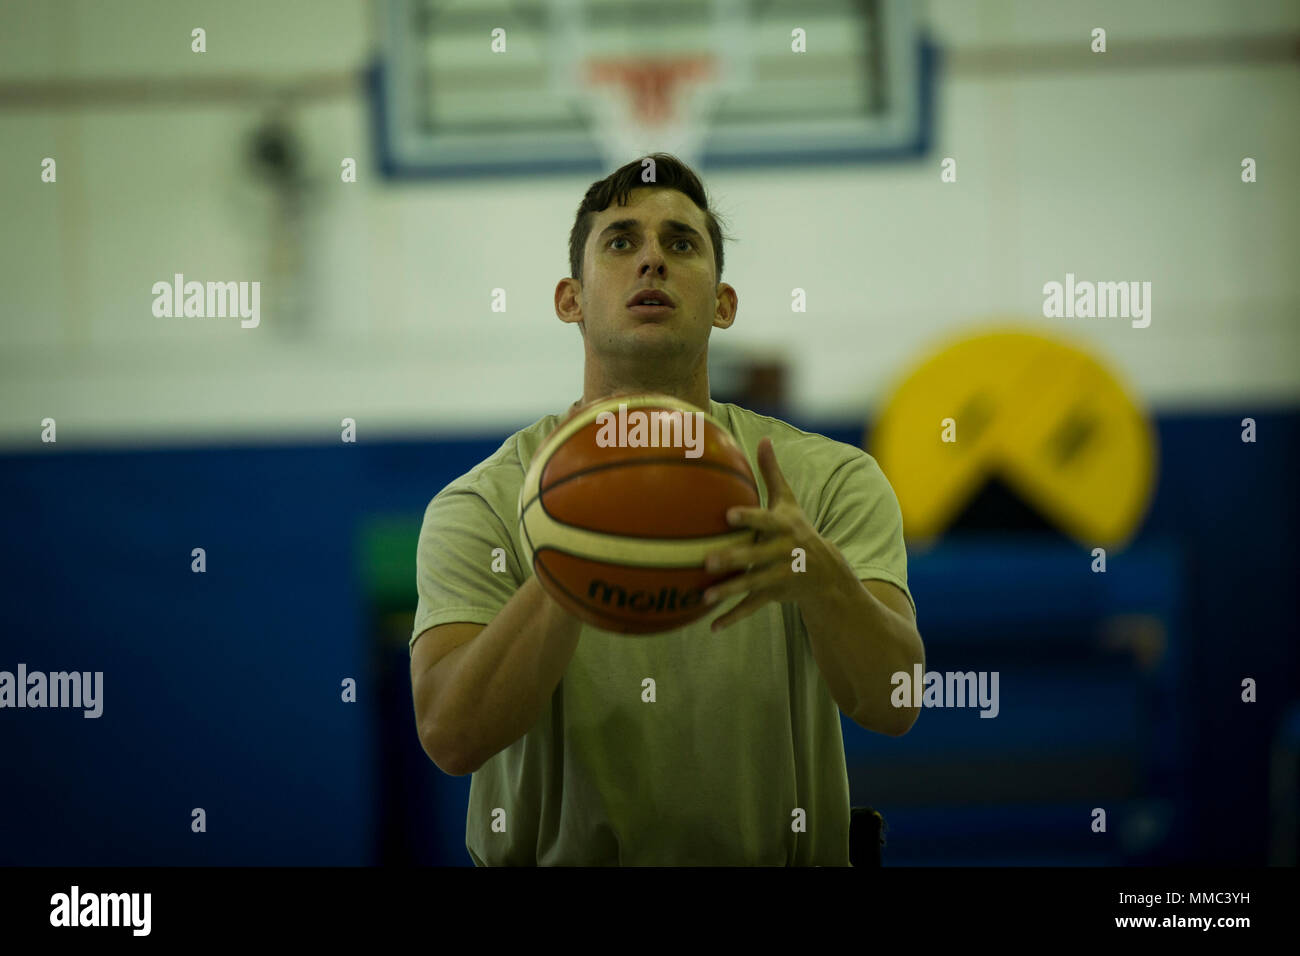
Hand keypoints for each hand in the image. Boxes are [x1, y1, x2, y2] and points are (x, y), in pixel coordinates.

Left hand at [703, 437, 848, 631]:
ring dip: (730, 591)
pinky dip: (733, 618)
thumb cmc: (797, 529)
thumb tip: (763, 438)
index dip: (749, 518)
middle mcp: (784, 552)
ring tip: (705, 596)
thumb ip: (772, 473)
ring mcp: (780, 576)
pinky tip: (712, 627)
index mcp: (784, 528)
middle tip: (708, 560)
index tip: (728, 515)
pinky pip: (752, 607)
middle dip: (735, 559)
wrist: (826, 572)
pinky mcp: (775, 595)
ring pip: (753, 584)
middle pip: (757, 555)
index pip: (765, 521)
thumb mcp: (788, 502)